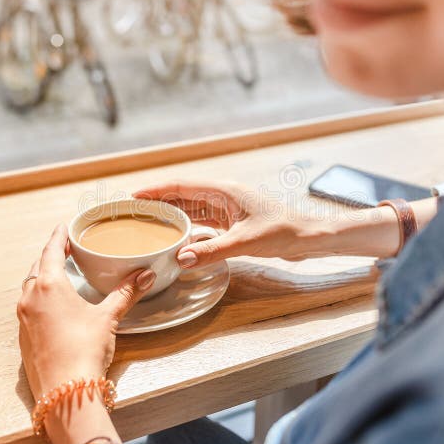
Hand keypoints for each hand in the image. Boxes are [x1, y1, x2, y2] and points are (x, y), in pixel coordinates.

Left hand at [17, 223, 155, 404]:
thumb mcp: (108, 318)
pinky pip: (30, 308)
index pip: (50, 250)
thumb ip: (126, 293)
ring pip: (30, 288)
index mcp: (48, 286)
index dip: (58, 236)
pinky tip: (55, 307)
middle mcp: (29, 299)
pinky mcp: (24, 338)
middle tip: (65, 248)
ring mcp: (23, 320)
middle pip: (37, 267)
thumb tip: (145, 275)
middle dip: (50, 256)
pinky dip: (40, 299)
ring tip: (60, 274)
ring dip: (43, 277)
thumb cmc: (84, 351)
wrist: (66, 393)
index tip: (64, 227)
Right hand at [134, 180, 308, 267]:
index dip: (156, 190)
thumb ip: (212, 251)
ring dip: (172, 214)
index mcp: (224, 191)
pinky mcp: (234, 221)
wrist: (308, 237)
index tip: (134, 196)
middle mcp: (224, 195)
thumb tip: (180, 258)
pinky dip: (188, 227)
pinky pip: (204, 221)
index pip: (182, 185)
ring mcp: (229, 208)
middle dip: (159, 202)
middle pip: (183, 195)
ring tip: (149, 223)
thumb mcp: (245, 243)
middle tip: (134, 212)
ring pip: (193, 208)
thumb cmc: (283, 232)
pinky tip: (177, 237)